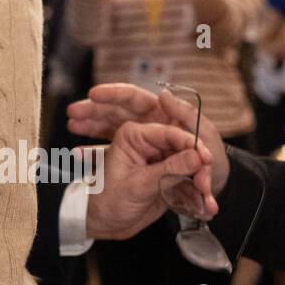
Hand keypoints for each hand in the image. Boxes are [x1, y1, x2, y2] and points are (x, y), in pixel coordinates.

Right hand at [68, 82, 229, 194]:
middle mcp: (148, 125)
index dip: (113, 93)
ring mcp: (141, 143)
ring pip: (109, 128)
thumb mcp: (206, 137)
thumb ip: (187, 117)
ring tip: (71, 126)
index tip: (93, 94)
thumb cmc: (213, 162)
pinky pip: (112, 152)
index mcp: (162, 115)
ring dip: (90, 126)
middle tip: (72, 113)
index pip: (133, 98)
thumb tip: (163, 95)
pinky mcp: (137, 160)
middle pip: (115, 112)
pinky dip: (94, 151)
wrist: (213, 190)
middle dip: (93, 110)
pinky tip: (78, 153)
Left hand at [86, 121, 216, 239]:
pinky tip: (204, 210)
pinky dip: (196, 196)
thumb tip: (197, 156)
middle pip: (186, 150)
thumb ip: (169, 170)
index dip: (191, 144)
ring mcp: (160, 162)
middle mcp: (150, 145)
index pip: (170, 133)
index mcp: (135, 136)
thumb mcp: (139, 185)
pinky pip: (188, 183)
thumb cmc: (108, 201)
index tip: (206, 159)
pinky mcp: (168, 178)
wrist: (102, 223)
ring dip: (200, 187)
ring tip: (207, 205)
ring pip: (191, 168)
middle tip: (205, 188)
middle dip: (199, 170)